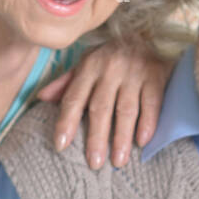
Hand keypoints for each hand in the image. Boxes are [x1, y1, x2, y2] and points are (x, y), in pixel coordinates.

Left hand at [37, 42, 173, 169]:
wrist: (145, 36)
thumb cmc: (110, 58)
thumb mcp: (86, 63)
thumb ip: (66, 82)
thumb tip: (42, 97)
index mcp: (89, 66)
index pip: (74, 97)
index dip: (66, 122)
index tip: (61, 146)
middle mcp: (110, 67)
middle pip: (100, 108)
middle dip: (96, 137)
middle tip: (94, 163)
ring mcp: (134, 71)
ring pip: (126, 109)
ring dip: (122, 137)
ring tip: (118, 161)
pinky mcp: (156, 74)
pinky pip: (151, 102)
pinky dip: (148, 122)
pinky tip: (142, 141)